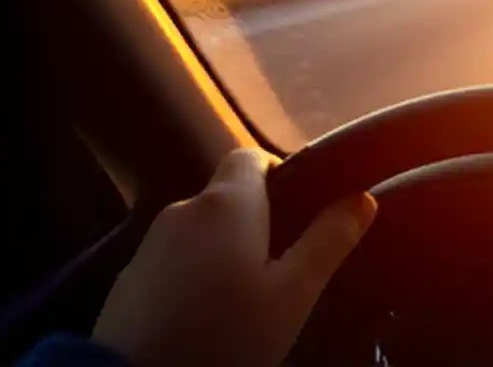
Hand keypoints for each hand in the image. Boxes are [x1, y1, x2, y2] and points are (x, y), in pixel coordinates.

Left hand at [93, 148, 376, 366]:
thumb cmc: (226, 335)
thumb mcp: (292, 294)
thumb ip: (328, 242)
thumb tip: (362, 198)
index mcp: (227, 203)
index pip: (252, 157)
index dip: (280, 176)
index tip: (300, 215)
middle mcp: (184, 208)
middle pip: (229, 197)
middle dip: (257, 222)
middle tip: (283, 268)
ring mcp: (151, 243)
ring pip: (203, 231)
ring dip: (225, 251)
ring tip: (245, 299)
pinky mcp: (130, 277)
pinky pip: (176, 260)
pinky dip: (195, 275)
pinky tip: (206, 314)